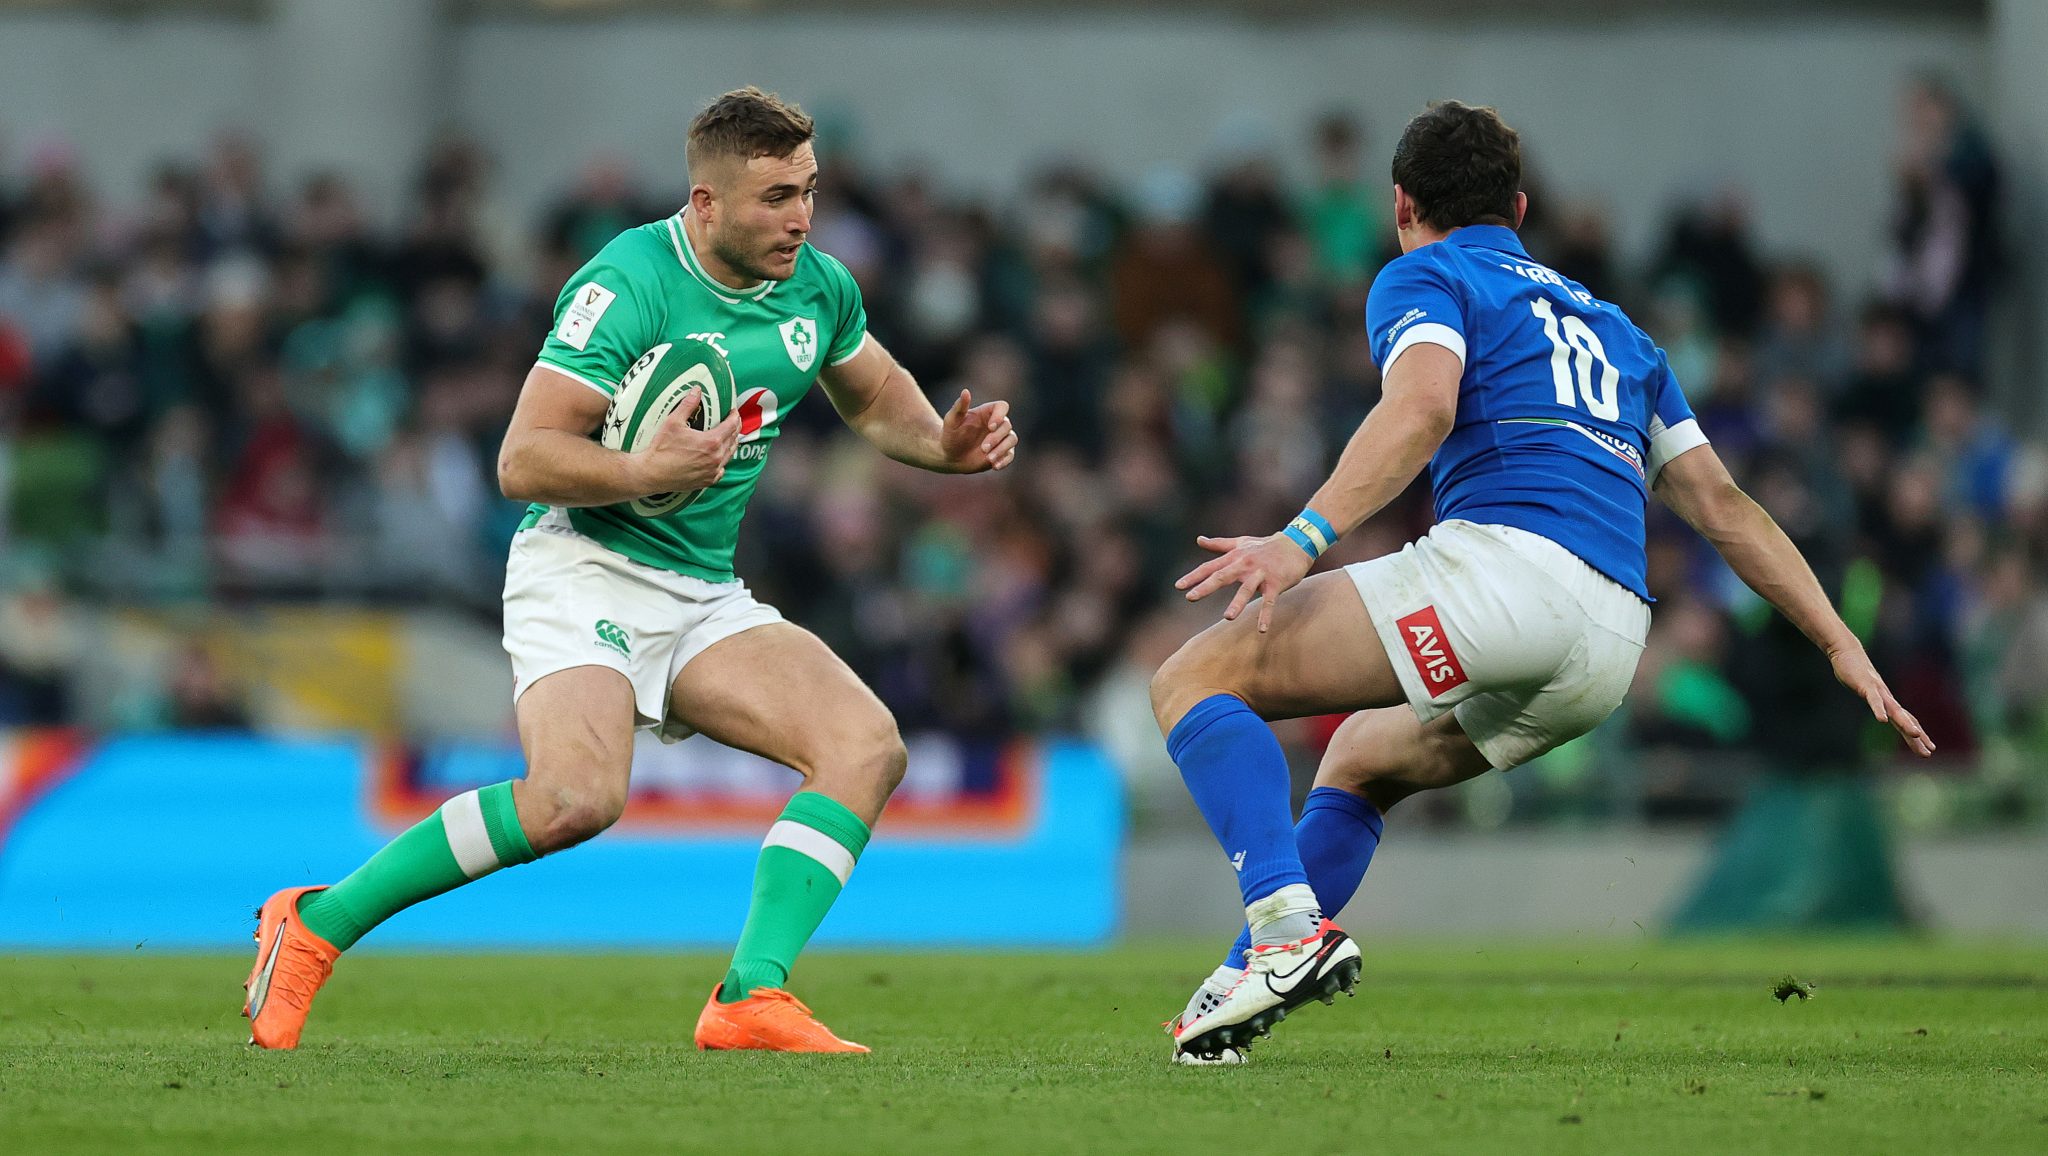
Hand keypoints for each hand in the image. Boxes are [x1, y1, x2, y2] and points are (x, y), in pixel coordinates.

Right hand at [632, 388, 740, 494]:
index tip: (733, 411)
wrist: (652, 474)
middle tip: (732, 421)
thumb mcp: (673, 422)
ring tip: (729, 436)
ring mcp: (713, 471)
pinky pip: (721, 470)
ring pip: (729, 455)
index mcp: (711, 442)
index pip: (731, 425)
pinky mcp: (707, 481)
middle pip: (733, 439)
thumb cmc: (661, 450)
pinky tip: (718, 458)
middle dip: (735, 428)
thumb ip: (688, 405)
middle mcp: (716, 458)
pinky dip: (723, 462)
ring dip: (731, 444)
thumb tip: (696, 390)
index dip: (734, 416)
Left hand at [938, 389, 1017, 472]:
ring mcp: (1000, 439)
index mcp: (987, 412)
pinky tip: (995, 466)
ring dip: (1002, 449)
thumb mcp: (951, 421)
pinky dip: (1005, 461)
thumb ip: (959, 407)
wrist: (949, 455)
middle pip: (1007, 426)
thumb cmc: (950, 435)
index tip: (991, 426)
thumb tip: (965, 391)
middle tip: (983, 448)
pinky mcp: (1001, 453)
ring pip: (1012, 440)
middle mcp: (996, 424)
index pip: (1002, 407)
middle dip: (996, 438)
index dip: (1000, 415)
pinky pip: (1010, 455)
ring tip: (989, 458)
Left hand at [1175, 533, 1314, 632]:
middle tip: (1191, 597)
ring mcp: (1261, 574)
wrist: (1296, 543)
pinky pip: (1270, 601)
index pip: (1210, 567)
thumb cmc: (1265, 545)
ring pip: (1247, 590)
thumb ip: (1219, 544)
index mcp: (1234, 557)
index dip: (1194, 576)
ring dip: (1237, 603)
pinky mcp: (1276, 583)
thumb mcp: (1241, 543)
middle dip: (1206, 587)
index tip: (1178, 586)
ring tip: (1227, 618)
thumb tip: (1198, 540)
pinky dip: (1266, 615)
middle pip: (1222, 576)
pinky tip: (1262, 630)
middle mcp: (1245, 564)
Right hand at [1829, 644, 1935, 756]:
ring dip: (1905, 723)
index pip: (1907, 720)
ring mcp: (1878, 691)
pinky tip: (1882, 720)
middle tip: (1929, 752)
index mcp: (1887, 701)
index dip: (1919, 735)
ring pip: (1894, 710)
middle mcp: (1887, 697)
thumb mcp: (1867, 690)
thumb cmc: (1856, 672)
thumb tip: (1880, 709)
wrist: (1847, 651)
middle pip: (1905, 719)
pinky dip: (1878, 709)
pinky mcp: (1865, 685)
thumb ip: (1875, 699)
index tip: (1929, 748)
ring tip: (1915, 735)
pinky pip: (1873, 699)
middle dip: (1917, 736)